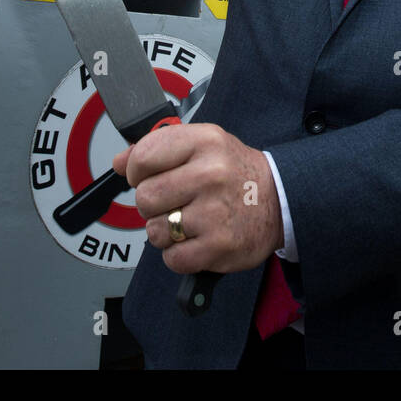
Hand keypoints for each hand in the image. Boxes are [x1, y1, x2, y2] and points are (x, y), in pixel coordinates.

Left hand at [112, 123, 283, 274]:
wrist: (280, 199)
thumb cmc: (235, 172)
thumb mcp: (202, 144)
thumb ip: (157, 148)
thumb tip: (119, 162)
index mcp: (204, 141)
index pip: (142, 157)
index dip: (137, 171)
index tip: (147, 176)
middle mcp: (211, 174)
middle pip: (145, 198)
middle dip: (152, 205)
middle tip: (173, 202)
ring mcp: (216, 212)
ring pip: (155, 231)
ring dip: (166, 231)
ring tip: (188, 222)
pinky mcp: (220, 246)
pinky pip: (173, 258)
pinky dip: (179, 254)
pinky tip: (196, 240)